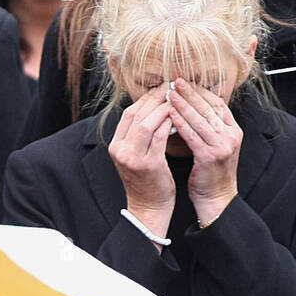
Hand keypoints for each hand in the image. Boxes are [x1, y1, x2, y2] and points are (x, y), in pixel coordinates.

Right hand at [108, 89, 176, 237]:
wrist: (149, 208)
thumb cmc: (147, 181)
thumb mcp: (136, 156)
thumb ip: (138, 136)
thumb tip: (153, 109)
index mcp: (116, 146)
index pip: (129, 113)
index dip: (145, 99)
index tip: (161, 89)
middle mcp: (120, 150)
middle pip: (136, 114)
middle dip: (155, 98)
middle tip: (171, 88)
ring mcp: (132, 158)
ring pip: (146, 123)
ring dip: (163, 108)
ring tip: (177, 99)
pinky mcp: (148, 165)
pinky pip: (159, 136)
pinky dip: (169, 123)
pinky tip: (179, 117)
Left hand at [171, 79, 242, 224]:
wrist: (217, 199)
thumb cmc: (211, 175)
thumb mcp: (215, 147)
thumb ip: (209, 129)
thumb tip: (193, 109)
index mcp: (233, 130)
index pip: (217, 103)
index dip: (201, 91)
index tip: (186, 82)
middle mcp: (231, 135)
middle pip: (208, 107)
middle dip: (191, 93)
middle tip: (175, 80)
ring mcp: (222, 145)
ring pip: (200, 119)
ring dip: (183, 104)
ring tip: (170, 93)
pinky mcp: (210, 156)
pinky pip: (192, 135)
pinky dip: (180, 122)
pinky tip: (169, 114)